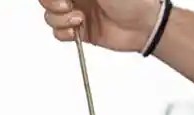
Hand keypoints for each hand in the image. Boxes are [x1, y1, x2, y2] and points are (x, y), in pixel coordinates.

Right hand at [39, 0, 161, 51]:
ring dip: (60, 19)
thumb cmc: (132, 0)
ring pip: (50, 15)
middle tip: (67, 5)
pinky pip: (58, 32)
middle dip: (52, 3)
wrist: (143, 25)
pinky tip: (78, 30)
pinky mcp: (78, 30)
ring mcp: (76, 11)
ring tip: (79, 19)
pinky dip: (64, 32)